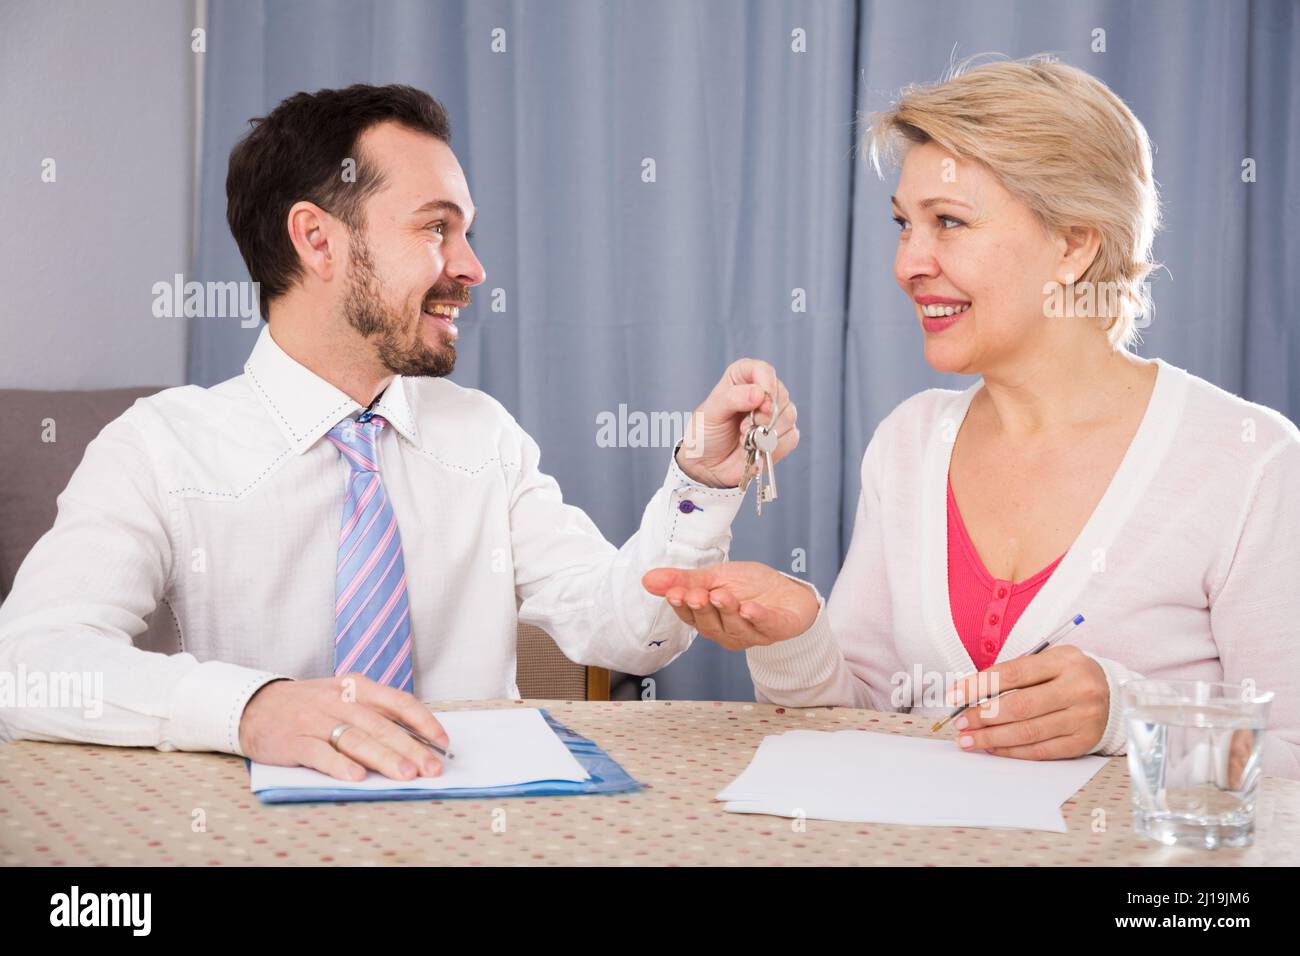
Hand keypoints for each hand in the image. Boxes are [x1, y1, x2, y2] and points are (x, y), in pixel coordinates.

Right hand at [238, 674, 449, 781]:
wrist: (254, 705)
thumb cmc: (309, 705)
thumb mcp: (343, 695)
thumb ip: (374, 712)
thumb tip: (415, 737)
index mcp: (356, 686)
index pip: (398, 701)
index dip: (423, 722)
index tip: (443, 742)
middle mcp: (339, 700)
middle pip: (381, 725)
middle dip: (411, 747)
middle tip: (432, 768)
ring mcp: (315, 720)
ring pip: (355, 739)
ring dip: (383, 758)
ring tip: (406, 774)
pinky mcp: (293, 741)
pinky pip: (319, 753)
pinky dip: (338, 765)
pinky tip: (356, 777)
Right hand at [642, 561, 819, 649]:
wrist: (790, 593)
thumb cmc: (751, 587)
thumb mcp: (715, 577)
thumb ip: (684, 580)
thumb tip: (647, 579)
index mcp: (710, 620)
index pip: (690, 616)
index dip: (681, 606)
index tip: (674, 593)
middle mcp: (728, 632)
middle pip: (710, 625)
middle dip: (702, 609)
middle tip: (695, 594)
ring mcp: (752, 634)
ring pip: (735, 627)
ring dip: (727, 610)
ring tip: (720, 594)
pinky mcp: (777, 629)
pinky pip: (765, 626)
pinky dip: (757, 618)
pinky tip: (749, 609)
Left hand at [675, 358, 798, 486]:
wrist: (707, 465)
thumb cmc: (705, 434)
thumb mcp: (710, 413)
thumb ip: (733, 399)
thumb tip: (760, 394)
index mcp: (742, 378)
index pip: (764, 370)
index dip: (766, 383)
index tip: (760, 400)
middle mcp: (762, 392)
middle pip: (781, 394)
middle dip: (764, 415)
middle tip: (744, 427)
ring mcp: (775, 415)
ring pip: (788, 416)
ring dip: (765, 432)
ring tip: (745, 439)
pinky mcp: (782, 436)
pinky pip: (791, 437)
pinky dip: (773, 446)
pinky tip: (756, 449)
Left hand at [946, 645, 1107, 759]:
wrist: (1112, 693)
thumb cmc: (1067, 674)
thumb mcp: (1048, 660)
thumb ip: (1014, 673)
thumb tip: (970, 692)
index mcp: (1064, 661)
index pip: (1013, 673)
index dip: (979, 685)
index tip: (954, 695)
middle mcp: (1078, 689)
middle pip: (1019, 706)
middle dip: (983, 716)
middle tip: (960, 722)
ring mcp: (1083, 717)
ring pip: (1028, 732)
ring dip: (992, 738)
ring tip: (968, 739)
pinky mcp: (1083, 742)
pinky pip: (1041, 750)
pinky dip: (1012, 751)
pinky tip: (993, 748)